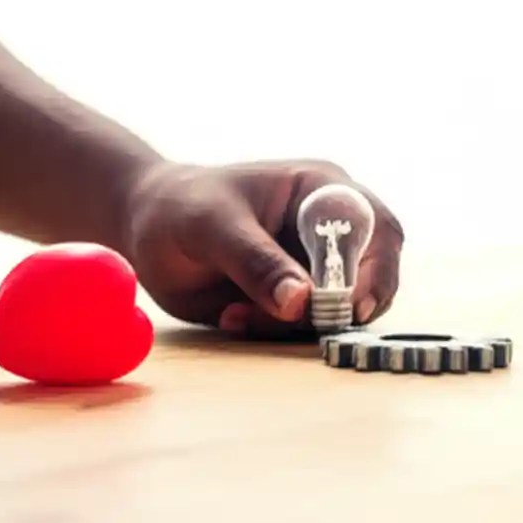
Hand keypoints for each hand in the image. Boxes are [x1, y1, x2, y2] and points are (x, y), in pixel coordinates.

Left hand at [124, 160, 403, 336]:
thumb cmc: (181, 207)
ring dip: (293, 326)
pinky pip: (304, 329)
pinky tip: (230, 317)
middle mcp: (328, 230)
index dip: (375, 268)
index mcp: (321, 190)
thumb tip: (300, 302)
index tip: (348, 305)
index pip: (374, 228)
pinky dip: (273, 333)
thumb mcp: (212, 226)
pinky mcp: (295, 299)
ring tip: (235, 314)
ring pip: (337, 311)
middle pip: (371, 276)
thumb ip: (255, 261)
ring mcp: (314, 268)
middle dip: (337, 308)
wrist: (148, 228)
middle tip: (294, 323)